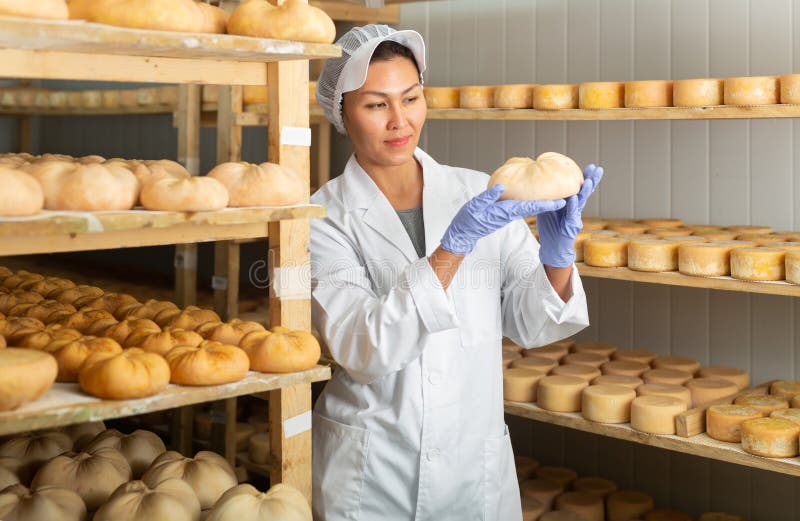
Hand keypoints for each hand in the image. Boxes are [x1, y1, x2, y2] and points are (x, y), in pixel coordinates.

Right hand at [441, 184, 565, 255]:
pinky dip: (534, 204)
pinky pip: (522, 208)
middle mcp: (509, 214)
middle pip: (534, 207)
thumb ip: (487, 197)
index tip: (561, 202)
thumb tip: (501, 186)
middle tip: (567, 196)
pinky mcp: (504, 214)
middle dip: (551, 203)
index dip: (546, 204)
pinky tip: (538, 198)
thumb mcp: (474, 206)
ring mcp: (507, 215)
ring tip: (557, 195)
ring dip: (544, 203)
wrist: (462, 234)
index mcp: (504, 211)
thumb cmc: (466, 220)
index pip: (529, 207)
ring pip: (530, 208)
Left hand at [537, 164, 603, 266]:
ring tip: (589, 181)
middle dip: (592, 181)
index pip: (579, 188)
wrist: (552, 247)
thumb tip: (542, 181)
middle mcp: (575, 209)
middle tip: (597, 169)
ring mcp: (574, 218)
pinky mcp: (570, 227)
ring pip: (581, 202)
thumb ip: (550, 197)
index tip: (591, 166)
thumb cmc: (550, 227)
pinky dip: (572, 206)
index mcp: (570, 203)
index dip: (585, 177)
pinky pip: (571, 215)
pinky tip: (573, 198)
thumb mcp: (549, 208)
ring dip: (585, 191)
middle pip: (584, 193)